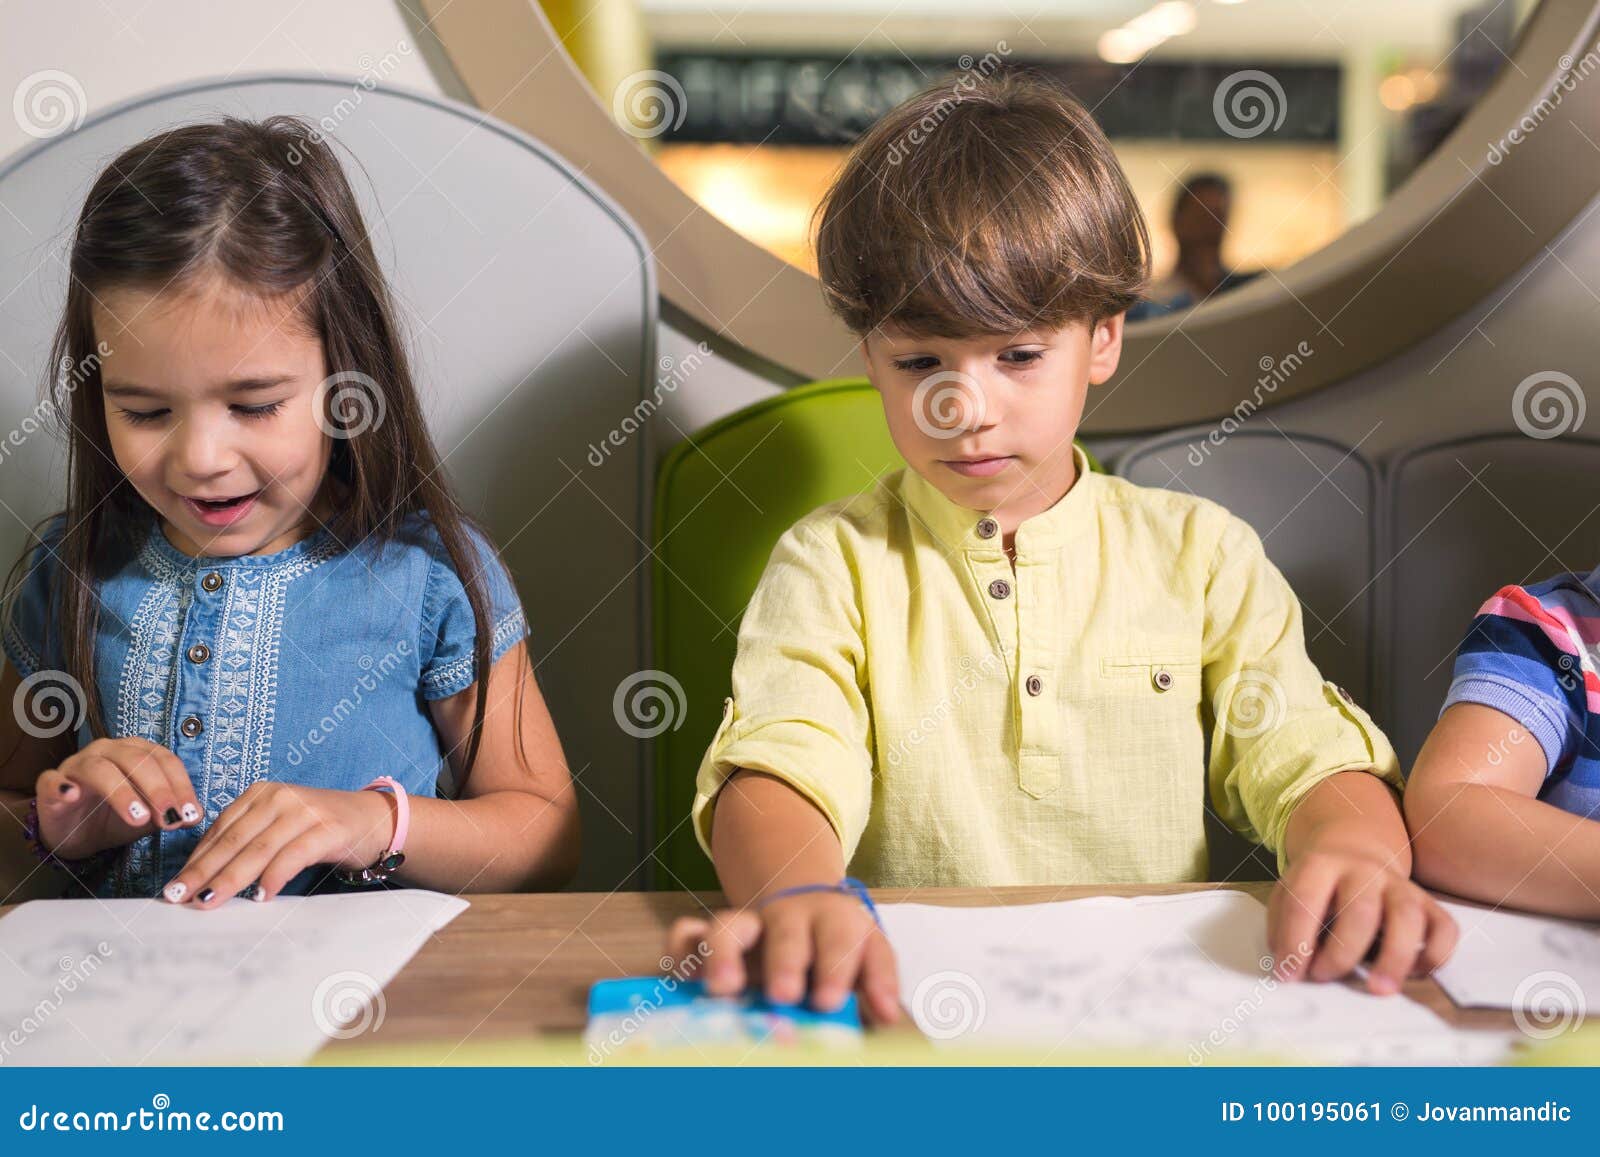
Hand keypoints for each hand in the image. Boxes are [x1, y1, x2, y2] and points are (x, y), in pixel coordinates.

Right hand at [34, 737, 200, 859]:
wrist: (75, 833)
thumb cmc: (115, 817)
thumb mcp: (148, 817)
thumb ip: (170, 812)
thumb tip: (195, 817)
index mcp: (136, 752)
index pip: (164, 761)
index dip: (180, 786)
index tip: (191, 814)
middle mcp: (107, 751)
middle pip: (136, 761)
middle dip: (158, 790)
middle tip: (170, 818)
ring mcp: (76, 764)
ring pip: (100, 769)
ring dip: (121, 792)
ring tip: (138, 818)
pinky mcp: (49, 783)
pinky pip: (53, 780)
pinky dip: (62, 786)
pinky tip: (73, 796)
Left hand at [162, 781, 392, 906]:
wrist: (372, 819)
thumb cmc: (317, 829)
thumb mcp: (277, 827)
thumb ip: (246, 843)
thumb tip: (202, 880)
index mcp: (259, 794)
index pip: (219, 832)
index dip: (194, 862)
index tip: (174, 888)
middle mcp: (278, 797)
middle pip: (232, 841)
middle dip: (202, 873)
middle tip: (178, 899)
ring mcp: (304, 811)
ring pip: (257, 849)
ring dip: (230, 879)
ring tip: (209, 902)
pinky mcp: (327, 828)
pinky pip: (293, 854)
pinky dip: (275, 876)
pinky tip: (261, 895)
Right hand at [665, 889, 900, 1023]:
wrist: (805, 906)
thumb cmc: (837, 946)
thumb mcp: (865, 955)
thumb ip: (875, 982)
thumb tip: (887, 1014)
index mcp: (835, 922)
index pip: (841, 938)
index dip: (836, 967)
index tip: (827, 1001)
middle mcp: (789, 919)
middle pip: (787, 932)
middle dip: (785, 961)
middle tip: (784, 995)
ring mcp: (749, 926)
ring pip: (731, 925)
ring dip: (725, 954)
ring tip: (723, 989)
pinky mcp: (714, 937)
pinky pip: (689, 933)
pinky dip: (682, 951)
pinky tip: (683, 979)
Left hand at [1267, 849, 1458, 994]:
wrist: (1354, 849)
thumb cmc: (1318, 886)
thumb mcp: (1287, 894)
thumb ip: (1284, 928)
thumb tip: (1290, 969)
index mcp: (1321, 865)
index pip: (1306, 901)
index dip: (1295, 942)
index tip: (1289, 974)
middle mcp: (1364, 871)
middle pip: (1361, 910)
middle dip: (1342, 953)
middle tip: (1324, 977)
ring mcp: (1400, 885)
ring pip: (1408, 916)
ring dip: (1395, 957)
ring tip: (1379, 989)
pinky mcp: (1428, 903)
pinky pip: (1445, 928)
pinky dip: (1436, 955)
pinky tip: (1414, 972)